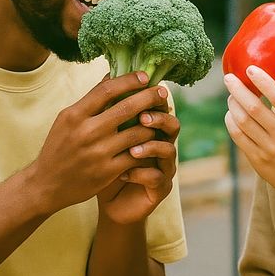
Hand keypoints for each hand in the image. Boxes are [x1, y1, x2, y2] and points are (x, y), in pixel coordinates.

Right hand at [29, 72, 171, 214]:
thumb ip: (89, 101)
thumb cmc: (59, 148)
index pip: (107, 90)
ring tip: (159, 119)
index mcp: (74, 115)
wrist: (47, 185)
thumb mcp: (66, 120)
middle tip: (162, 92)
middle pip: (127, 107)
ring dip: (152, 124)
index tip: (145, 76)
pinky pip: (136, 155)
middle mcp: (86, 132)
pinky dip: (147, 147)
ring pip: (137, 132)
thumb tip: (112, 77)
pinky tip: (152, 142)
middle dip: (149, 97)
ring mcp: (98, 152)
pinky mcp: (108, 171)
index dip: (129, 80)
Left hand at [97, 89, 179, 223]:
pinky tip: (123, 174)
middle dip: (158, 119)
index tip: (137, 96)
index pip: (159, 108)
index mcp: (150, 129)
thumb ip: (109, 111)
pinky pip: (157, 178)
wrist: (105, 200)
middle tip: (142, 117)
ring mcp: (163, 167)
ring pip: (169, 151)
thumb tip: (106, 74)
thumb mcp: (102, 136)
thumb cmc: (102, 164)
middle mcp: (161, 145)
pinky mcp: (160, 188)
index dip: (151, 99)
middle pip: (172, 125)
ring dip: (152, 147)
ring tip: (132, 150)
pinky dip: (141, 174)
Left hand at [223, 66, 274, 202]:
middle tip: (229, 79)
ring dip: (232, 105)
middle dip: (237, 90)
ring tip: (231, 97)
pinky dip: (230, 122)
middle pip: (253, 108)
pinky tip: (230, 114)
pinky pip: (237, 136)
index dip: (263, 80)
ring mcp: (269, 148)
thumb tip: (267, 81)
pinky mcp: (257, 160)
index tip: (250, 69)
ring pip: (242, 121)